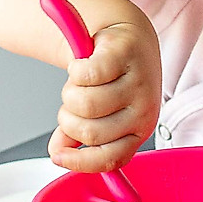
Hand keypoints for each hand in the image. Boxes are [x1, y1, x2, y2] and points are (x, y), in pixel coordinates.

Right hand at [47, 19, 162, 172]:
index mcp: (140, 129)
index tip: (58, 157)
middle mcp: (144, 109)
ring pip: (85, 104)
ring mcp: (137, 82)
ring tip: (80, 84)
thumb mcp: (102, 114)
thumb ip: (79, 136)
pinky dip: (75, 70)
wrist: (127, 39)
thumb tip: (58, 153)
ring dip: (71, 93)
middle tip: (73, 104)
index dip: (80, 162)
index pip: (111, 158)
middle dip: (69, 120)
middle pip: (90, 132)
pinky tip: (82, 65)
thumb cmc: (117, 80)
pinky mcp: (125, 55)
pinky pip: (87, 75)